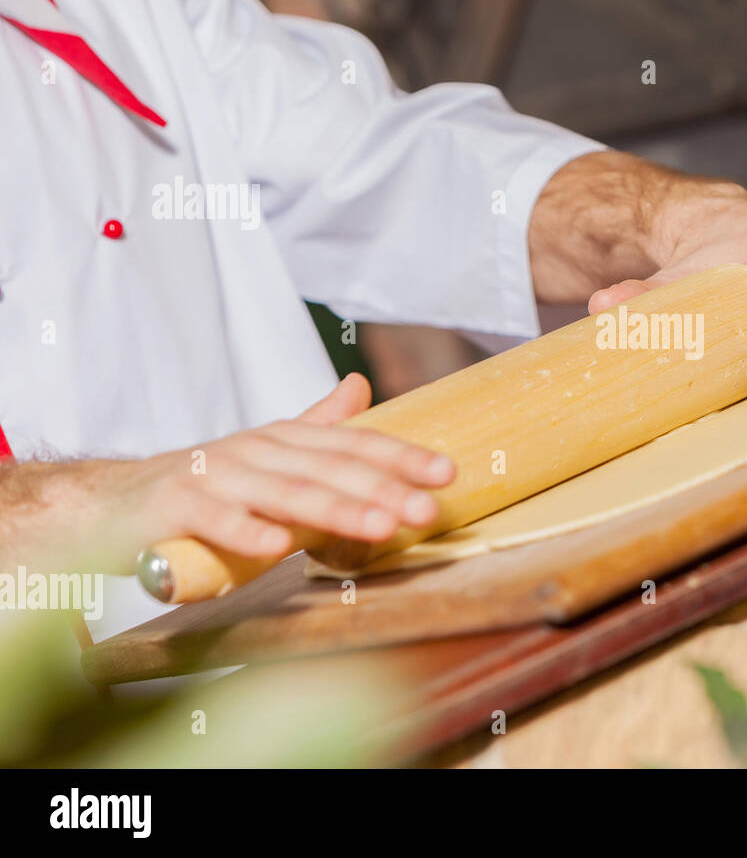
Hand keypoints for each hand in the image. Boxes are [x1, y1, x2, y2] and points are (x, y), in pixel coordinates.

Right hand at [2, 374, 454, 573]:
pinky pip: (216, 522)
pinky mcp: (175, 509)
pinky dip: (246, 532)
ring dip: (335, 510)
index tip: (446, 474)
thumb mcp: (270, 451)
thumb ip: (319, 427)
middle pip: (329, 470)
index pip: (354, 446)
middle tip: (427, 510)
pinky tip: (278, 547)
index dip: (401, 457)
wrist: (115, 500)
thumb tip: (362, 386)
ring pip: (285, 493)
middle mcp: (256, 451)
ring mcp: (216, 476)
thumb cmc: (209, 481)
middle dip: (383, 489)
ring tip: (380, 527)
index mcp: (285, 439)